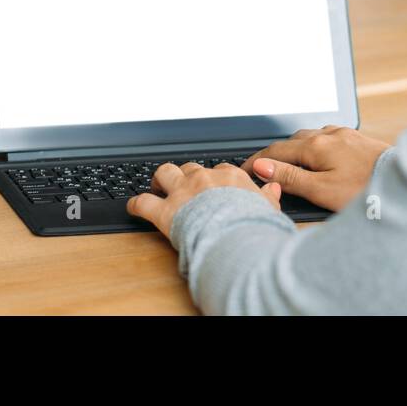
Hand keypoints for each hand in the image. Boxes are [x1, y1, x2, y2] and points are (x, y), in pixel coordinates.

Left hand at [126, 162, 282, 239]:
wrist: (237, 238)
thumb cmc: (254, 227)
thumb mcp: (268, 210)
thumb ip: (268, 197)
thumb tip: (273, 188)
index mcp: (230, 179)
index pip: (220, 170)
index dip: (214, 178)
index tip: (213, 184)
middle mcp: (204, 180)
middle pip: (190, 168)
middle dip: (185, 174)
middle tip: (182, 184)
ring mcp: (183, 193)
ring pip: (164, 174)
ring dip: (160, 179)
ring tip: (157, 186)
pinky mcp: (165, 211)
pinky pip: (143, 202)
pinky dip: (135, 204)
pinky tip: (133, 207)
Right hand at [241, 126, 390, 211]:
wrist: (403, 183)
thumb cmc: (363, 190)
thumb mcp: (320, 190)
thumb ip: (289, 177)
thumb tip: (261, 166)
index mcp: (314, 146)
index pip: (274, 152)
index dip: (256, 163)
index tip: (242, 171)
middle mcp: (327, 135)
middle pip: (290, 142)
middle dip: (273, 155)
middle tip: (259, 170)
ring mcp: (343, 135)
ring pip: (308, 138)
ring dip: (293, 150)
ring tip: (285, 165)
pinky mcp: (356, 139)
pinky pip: (326, 139)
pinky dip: (313, 148)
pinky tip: (317, 158)